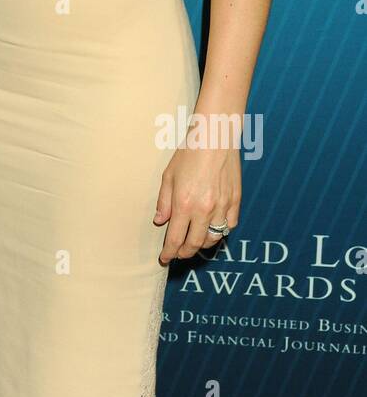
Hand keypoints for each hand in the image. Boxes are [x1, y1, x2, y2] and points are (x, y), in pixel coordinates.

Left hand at [154, 143, 240, 263]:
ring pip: (214, 238)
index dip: (169, 253)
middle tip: (178, 253)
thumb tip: (159, 221)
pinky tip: (213, 228)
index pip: (175, 239)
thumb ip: (164, 202)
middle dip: (184, 252)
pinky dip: (221, 231)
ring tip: (193, 242)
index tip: (165, 259)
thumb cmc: (188, 153)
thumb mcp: (168, 176)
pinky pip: (230, 225)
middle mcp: (204, 210)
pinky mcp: (236, 201)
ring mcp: (222, 207)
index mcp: (184, 205)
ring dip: (202, 244)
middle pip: (194, 243)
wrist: (215, 137)